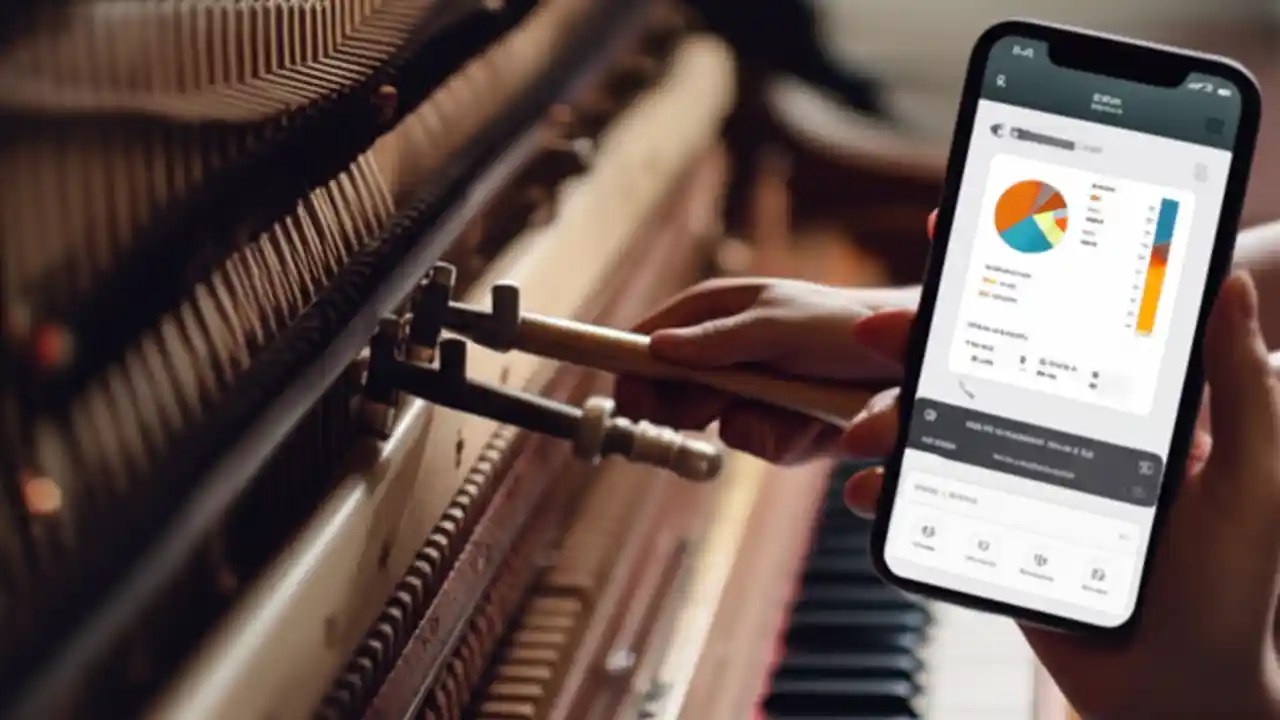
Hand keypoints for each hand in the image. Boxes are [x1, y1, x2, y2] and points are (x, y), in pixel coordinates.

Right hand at [614, 277, 913, 463]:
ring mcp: (746, 390)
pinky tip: (808, 422)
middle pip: (670, 390)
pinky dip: (782, 439)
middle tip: (705, 413)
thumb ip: (718, 340)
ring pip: (713, 424)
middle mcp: (723, 352)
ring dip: (749, 421)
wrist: (900, 367)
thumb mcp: (778, 326)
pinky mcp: (772, 426)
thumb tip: (658, 346)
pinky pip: (754, 444)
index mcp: (716, 311)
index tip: (623, 396)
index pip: (653, 336)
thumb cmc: (840, 326)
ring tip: (786, 405)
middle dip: (689, 408)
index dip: (633, 365)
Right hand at [844, 231, 1279, 714]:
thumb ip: (1241, 383)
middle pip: (978, 368)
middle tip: (876, 330)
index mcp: (1121, 406)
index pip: (1057, 321)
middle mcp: (1062, 430)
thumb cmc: (1230, 588)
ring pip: (941, 431)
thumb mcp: (1250, 475)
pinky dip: (892, 493)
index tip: (962, 229)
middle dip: (920, 344)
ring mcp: (1020, 478)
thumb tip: (1231, 284)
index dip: (1007, 272)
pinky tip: (871, 493)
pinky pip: (931, 499)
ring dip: (890, 420)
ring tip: (864, 431)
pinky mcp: (990, 528)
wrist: (1176, 685)